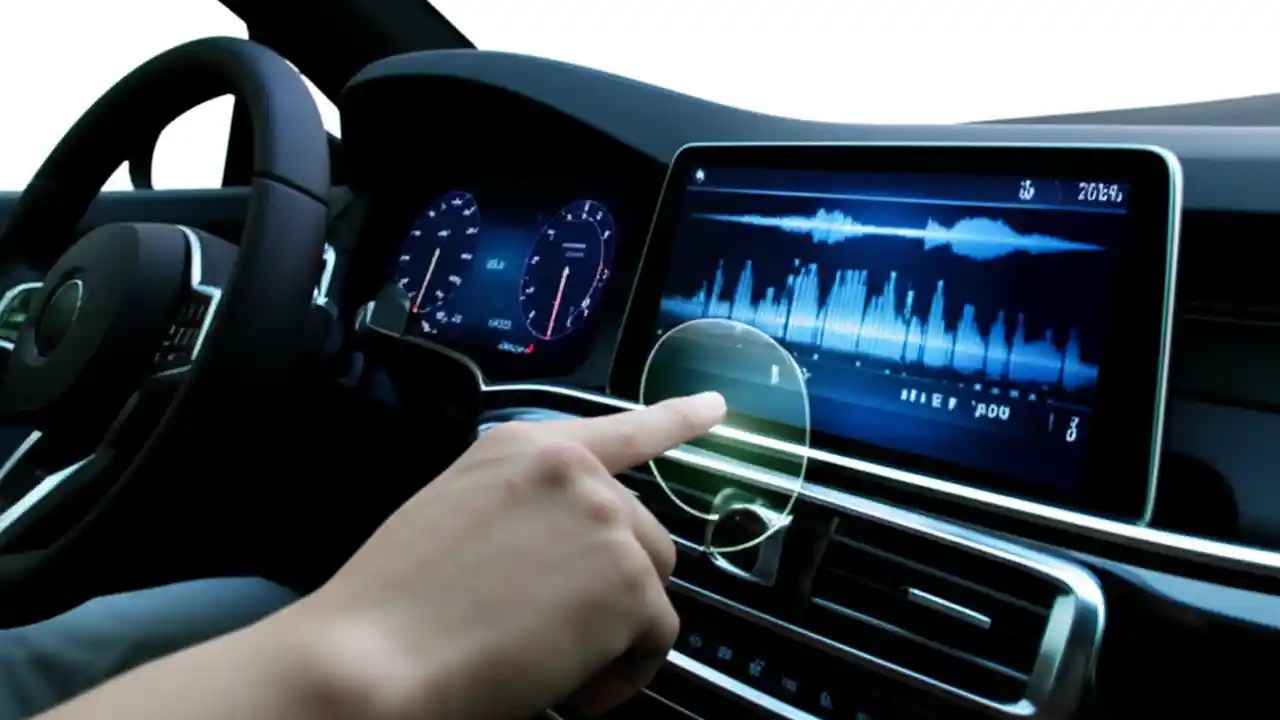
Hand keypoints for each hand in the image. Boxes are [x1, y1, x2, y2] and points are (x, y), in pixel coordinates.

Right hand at [280, 391, 725, 718]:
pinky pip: (656, 637)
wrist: (376, 657)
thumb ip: (526, 513)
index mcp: (523, 449)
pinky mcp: (629, 579)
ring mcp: (607, 520)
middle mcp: (575, 472)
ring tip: (553, 665)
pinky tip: (569, 689)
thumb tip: (570, 557)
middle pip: (640, 533)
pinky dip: (623, 674)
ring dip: (616, 631)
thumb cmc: (395, 608)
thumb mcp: (458, 520)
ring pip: (651, 585)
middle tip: (551, 635)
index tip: (715, 405)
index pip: (619, 429)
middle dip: (610, 588)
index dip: (674, 419)